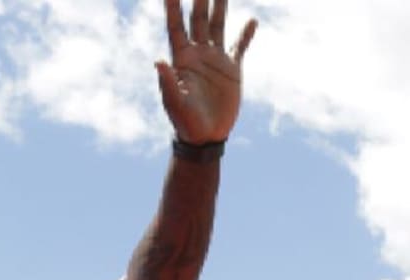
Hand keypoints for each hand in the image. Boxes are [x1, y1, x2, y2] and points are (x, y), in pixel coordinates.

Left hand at [156, 0, 255, 143]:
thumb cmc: (185, 122)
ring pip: (218, 26)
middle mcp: (198, 54)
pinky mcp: (232, 70)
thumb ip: (168, 82)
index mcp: (181, 60)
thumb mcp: (175, 103)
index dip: (173, 9)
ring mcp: (215, 60)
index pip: (176, 28)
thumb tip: (158, 61)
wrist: (205, 137)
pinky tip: (251, 21)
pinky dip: (246, 35)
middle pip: (198, 19)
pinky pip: (240, 47)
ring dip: (220, 7)